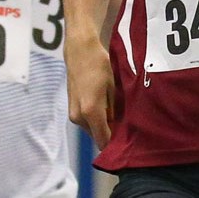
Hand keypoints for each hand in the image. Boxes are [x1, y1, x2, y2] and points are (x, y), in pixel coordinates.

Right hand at [66, 34, 116, 148]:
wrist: (80, 51)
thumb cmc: (99, 66)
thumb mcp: (113, 89)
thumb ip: (114, 112)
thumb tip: (118, 128)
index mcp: (90, 112)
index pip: (104, 141)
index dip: (115, 145)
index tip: (127, 144)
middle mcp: (78, 117)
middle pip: (98, 137)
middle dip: (110, 134)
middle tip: (125, 125)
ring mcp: (73, 114)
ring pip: (92, 129)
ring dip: (103, 125)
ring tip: (115, 112)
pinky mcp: (71, 110)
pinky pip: (87, 122)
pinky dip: (96, 119)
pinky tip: (105, 107)